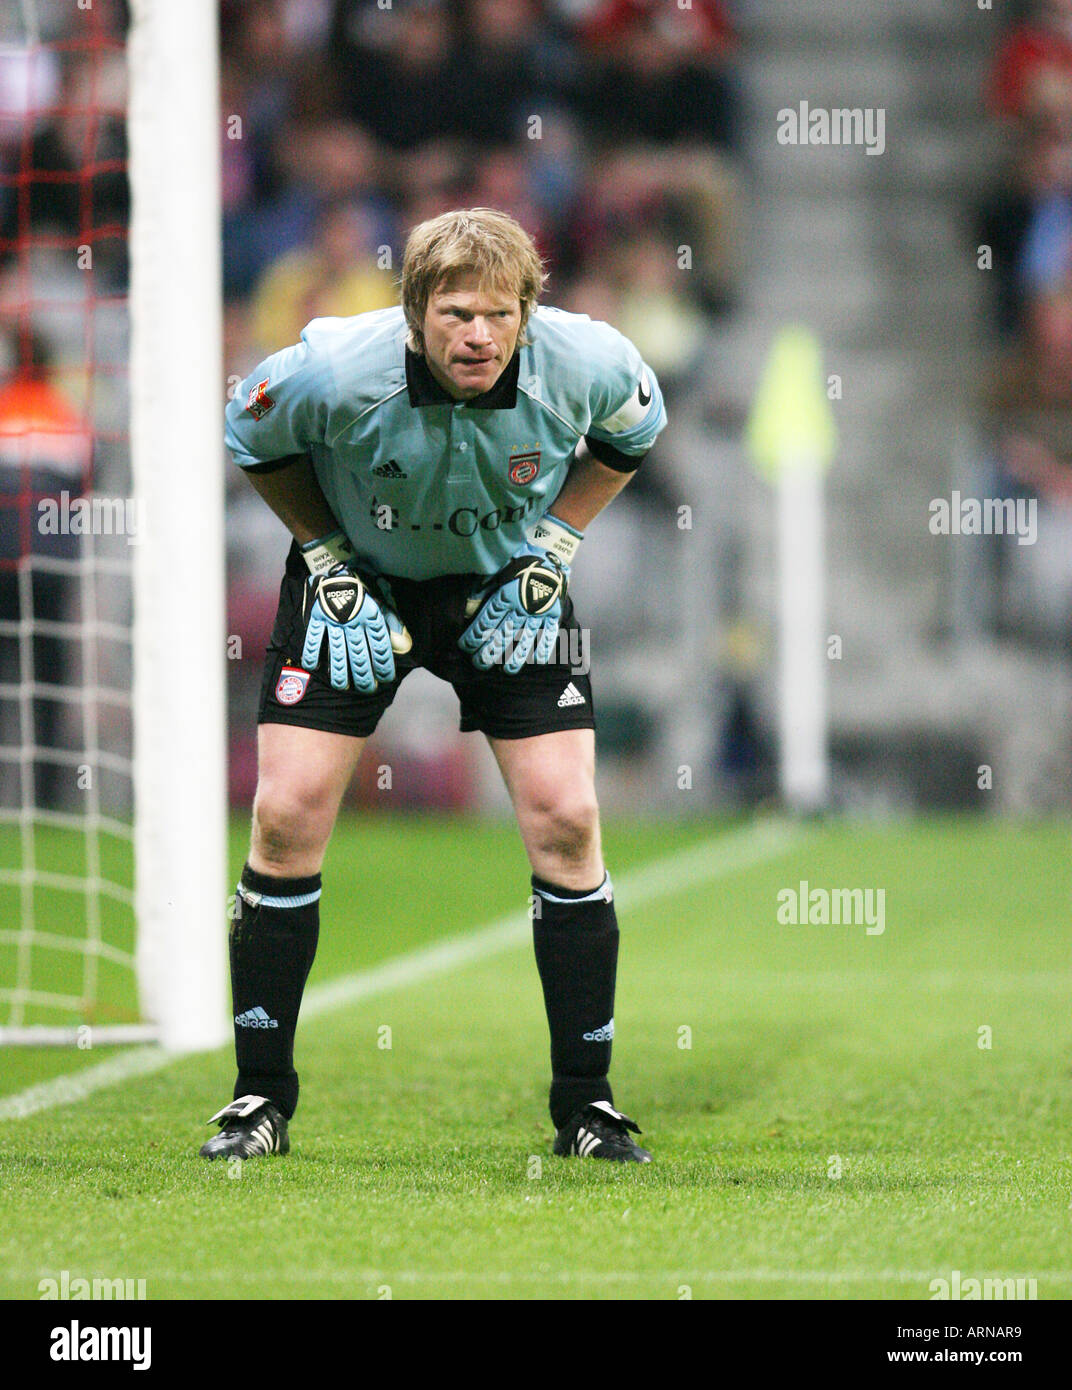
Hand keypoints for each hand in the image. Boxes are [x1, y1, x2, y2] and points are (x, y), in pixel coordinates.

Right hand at [300, 534, 410, 692]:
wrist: (337, 563)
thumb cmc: (364, 583)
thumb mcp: (383, 599)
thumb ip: (394, 623)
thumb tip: (405, 646)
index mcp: (372, 616)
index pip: (380, 648)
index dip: (384, 666)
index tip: (386, 678)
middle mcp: (354, 622)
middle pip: (359, 656)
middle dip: (364, 677)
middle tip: (367, 688)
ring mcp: (333, 621)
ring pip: (337, 654)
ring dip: (341, 673)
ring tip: (344, 686)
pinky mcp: (317, 617)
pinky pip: (314, 640)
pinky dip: (313, 655)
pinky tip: (315, 668)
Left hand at [459, 513, 581, 673]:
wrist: (552, 549)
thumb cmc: (522, 556)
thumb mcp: (500, 565)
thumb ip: (485, 582)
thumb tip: (470, 597)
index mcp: (505, 595)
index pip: (485, 622)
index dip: (474, 637)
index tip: (466, 647)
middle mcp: (520, 607)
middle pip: (502, 636)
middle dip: (489, 653)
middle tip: (481, 665)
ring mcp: (538, 612)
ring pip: (524, 640)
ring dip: (515, 658)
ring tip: (508, 670)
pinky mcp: (553, 613)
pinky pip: (549, 634)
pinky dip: (544, 648)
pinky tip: (538, 660)